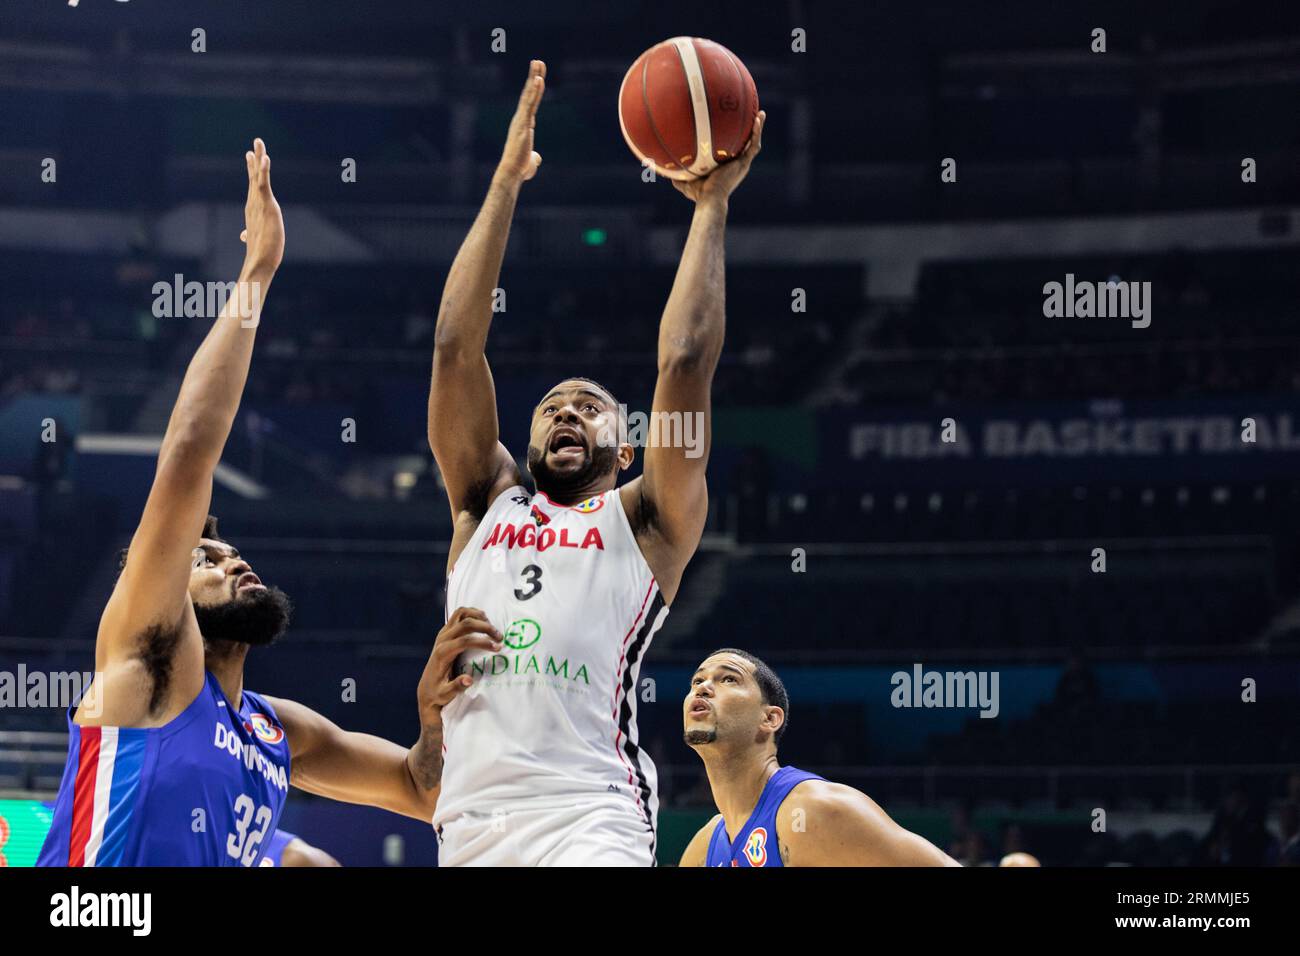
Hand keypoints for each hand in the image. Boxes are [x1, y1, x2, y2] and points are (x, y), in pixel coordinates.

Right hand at [240, 138, 283, 277]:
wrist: (260, 262)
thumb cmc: (259, 252)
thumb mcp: (255, 238)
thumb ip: (248, 232)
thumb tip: (243, 235)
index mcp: (253, 208)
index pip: (253, 184)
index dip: (252, 169)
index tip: (251, 155)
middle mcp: (254, 202)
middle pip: (253, 176)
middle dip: (255, 158)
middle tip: (256, 141)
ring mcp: (259, 203)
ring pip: (258, 176)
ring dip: (259, 158)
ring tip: (259, 142)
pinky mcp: (266, 205)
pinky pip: (264, 184)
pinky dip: (263, 171)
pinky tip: (265, 158)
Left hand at [417, 607, 502, 720]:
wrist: (426, 689)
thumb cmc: (438, 693)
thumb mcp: (446, 694)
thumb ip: (457, 687)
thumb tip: (469, 679)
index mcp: (442, 653)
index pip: (464, 641)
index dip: (482, 642)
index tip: (497, 647)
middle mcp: (441, 640)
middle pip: (465, 623)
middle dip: (485, 627)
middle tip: (500, 637)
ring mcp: (443, 633)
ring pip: (461, 613)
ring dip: (478, 616)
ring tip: (492, 627)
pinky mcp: (446, 632)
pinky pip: (459, 615)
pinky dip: (473, 614)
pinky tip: (483, 622)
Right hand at [494, 60, 545, 185]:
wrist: (512, 172)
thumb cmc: (520, 169)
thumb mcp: (530, 162)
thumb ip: (534, 157)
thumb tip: (536, 158)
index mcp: (523, 125)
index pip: (531, 103)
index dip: (535, 90)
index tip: (538, 76)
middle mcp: (520, 119)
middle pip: (528, 94)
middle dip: (533, 76)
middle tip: (537, 61)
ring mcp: (521, 120)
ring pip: (529, 95)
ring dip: (534, 78)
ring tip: (538, 63)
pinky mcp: (524, 124)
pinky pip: (530, 104)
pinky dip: (534, 91)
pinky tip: (538, 80)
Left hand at [672, 110, 764, 203]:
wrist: (710, 198)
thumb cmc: (699, 194)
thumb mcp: (687, 183)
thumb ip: (678, 177)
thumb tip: (662, 172)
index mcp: (727, 167)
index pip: (732, 151)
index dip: (734, 141)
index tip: (733, 130)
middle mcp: (737, 164)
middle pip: (745, 144)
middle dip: (749, 131)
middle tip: (752, 117)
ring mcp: (742, 163)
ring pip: (753, 142)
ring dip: (757, 128)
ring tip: (760, 113)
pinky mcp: (744, 163)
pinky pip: (753, 144)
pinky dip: (756, 132)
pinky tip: (757, 119)